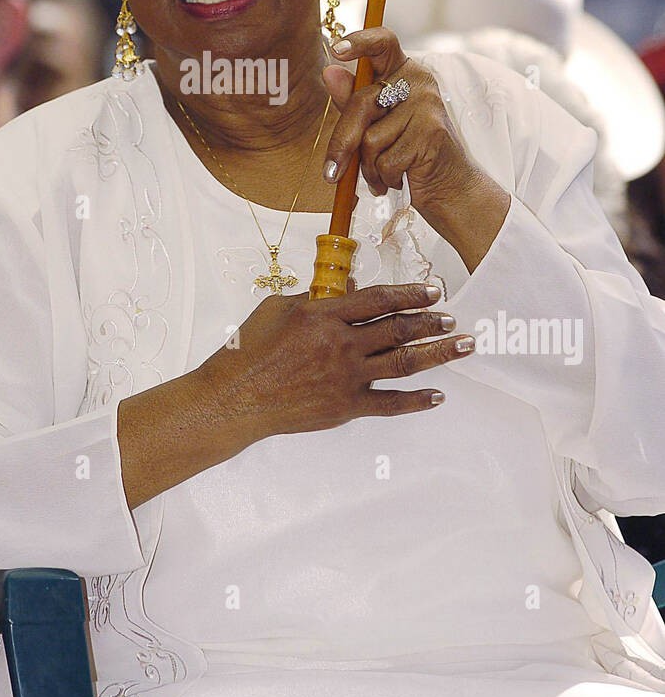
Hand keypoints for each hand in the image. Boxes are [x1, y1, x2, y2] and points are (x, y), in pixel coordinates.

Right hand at [199, 281, 475, 441]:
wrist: (236, 397)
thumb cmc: (250, 348)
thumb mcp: (278, 308)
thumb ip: (316, 298)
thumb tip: (349, 292)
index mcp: (324, 315)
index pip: (378, 299)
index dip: (410, 293)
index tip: (432, 290)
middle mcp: (341, 344)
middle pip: (398, 328)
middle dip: (431, 321)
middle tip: (452, 317)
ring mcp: (346, 377)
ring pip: (403, 362)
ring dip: (436, 352)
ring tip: (460, 344)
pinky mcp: (345, 406)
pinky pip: (390, 404)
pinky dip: (417, 401)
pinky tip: (436, 396)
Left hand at [321, 27, 509, 268]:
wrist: (449, 186)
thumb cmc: (406, 152)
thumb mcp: (376, 125)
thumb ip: (352, 101)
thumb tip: (328, 71)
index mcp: (402, 72)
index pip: (383, 43)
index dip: (359, 41)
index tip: (336, 49)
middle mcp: (417, 81)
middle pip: (361, 103)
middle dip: (342, 143)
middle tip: (331, 172)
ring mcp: (427, 105)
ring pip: (370, 138)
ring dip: (369, 167)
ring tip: (383, 175)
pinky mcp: (431, 132)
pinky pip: (386, 160)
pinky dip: (384, 178)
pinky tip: (398, 180)